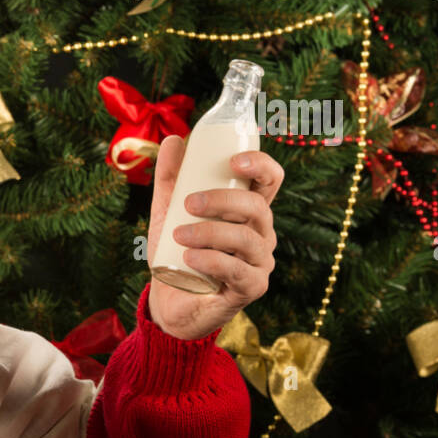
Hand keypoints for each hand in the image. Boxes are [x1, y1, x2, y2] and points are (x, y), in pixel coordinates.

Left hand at [146, 136, 282, 341]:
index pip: (270, 180)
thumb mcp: (167, 210)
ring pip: (247, 239)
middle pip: (257, 207)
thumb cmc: (176, 249)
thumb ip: (169, 177)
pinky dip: (212, 260)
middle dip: (223, 200)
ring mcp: (260, 262)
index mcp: (248, 210)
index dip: (261, 164)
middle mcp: (261, 233)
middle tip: (189, 203)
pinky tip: (190, 257)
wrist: (168, 298)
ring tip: (179, 235)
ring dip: (211, 232)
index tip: (233, 160)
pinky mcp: (252, 287)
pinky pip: (239, 270)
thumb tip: (173, 139)